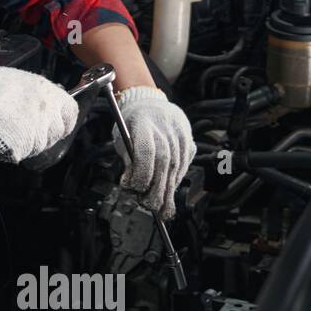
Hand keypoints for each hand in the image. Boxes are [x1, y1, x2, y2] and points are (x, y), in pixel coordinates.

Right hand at [0, 60, 78, 162]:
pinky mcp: (20, 146)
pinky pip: (20, 153)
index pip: (71, 114)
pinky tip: (0, 139)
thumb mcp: (26, 81)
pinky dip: (10, 150)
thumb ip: (41, 96)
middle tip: (27, 130)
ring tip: (9, 133)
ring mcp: (35, 132)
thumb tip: (46, 104)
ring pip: (37, 146)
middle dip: (44, 135)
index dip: (64, 120)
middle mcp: (48, 115)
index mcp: (52, 97)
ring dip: (26, 143)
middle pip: (55, 134)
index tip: (58, 124)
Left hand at [112, 86, 193, 219]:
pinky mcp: (188, 140)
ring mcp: (179, 133)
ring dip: (168, 189)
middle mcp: (164, 128)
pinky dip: (175, 180)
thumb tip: (131, 185)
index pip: (146, 152)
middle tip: (150, 206)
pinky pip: (184, 164)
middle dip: (157, 188)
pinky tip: (169, 191)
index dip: (142, 173)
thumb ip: (128, 159)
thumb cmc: (131, 123)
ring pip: (176, 166)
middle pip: (163, 162)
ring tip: (162, 208)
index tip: (134, 187)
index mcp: (143, 123)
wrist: (150, 102)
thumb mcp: (122, 137)